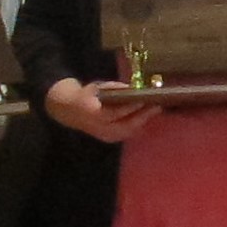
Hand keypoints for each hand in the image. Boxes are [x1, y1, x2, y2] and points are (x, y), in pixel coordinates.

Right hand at [43, 77, 159, 143]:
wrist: (70, 111)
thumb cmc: (86, 96)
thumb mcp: (97, 87)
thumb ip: (113, 89)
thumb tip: (132, 89)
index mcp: (94, 113)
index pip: (116, 113)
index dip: (131, 107)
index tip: (145, 99)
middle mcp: (99, 128)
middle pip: (125, 125)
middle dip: (143, 116)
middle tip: (157, 106)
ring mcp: (104, 135)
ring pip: (128, 131)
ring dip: (143, 122)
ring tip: (154, 111)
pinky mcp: (108, 138)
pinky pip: (126, 134)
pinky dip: (137, 126)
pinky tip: (146, 119)